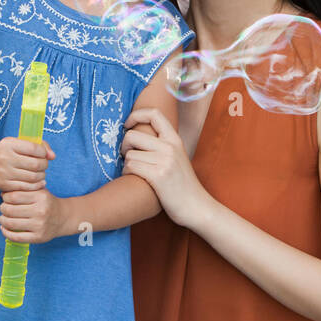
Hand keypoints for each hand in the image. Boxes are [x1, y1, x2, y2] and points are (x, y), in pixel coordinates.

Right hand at [0, 137, 55, 193]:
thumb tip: (53, 156)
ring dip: (42, 175)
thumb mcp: (21, 143)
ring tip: (41, 173)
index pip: (35, 148)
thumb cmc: (10, 152)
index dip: (43, 152)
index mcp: (8, 144)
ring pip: (33, 177)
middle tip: (44, 165)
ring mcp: (3, 173)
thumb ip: (41, 146)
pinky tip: (38, 181)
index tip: (43, 154)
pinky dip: (36, 185)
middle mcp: (4, 158)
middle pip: (36, 164)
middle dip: (44, 165)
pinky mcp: (4, 185)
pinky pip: (27, 187)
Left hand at [0, 185, 65, 243]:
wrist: (63, 217)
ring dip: (2, 220)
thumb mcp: (39, 191)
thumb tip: (3, 193)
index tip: (5, 198)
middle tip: (3, 208)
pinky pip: (16, 237)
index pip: (13, 196)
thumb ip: (23, 189)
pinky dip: (6, 233)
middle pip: (10, 210)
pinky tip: (4, 228)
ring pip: (11, 223)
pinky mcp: (38, 237)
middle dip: (2, 208)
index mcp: (40, 197)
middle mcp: (41, 211)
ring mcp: (40, 226)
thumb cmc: (47, 203)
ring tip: (3, 218)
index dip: (5, 197)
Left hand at [120, 108, 212, 230]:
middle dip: (124, 146)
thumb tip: (137, 135)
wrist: (196, 206)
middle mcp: (170, 147)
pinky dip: (127, 173)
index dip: (136, 115)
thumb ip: (162, 145)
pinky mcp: (158, 175)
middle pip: (132, 135)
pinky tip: (135, 179)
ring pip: (129, 154)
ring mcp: (165, 161)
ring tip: (135, 172)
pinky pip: (131, 167)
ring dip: (126, 165)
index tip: (127, 125)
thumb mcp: (177, 157)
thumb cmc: (182, 185)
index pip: (153, 113)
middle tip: (128, 156)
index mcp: (175, 139)